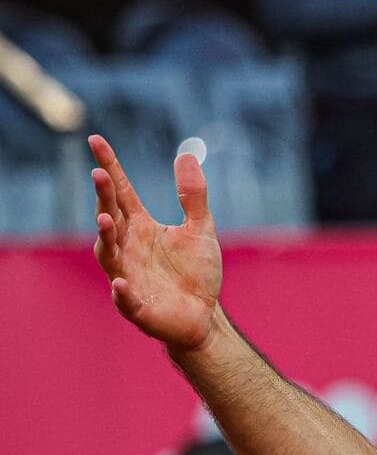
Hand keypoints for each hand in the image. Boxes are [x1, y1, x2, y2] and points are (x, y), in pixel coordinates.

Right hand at [90, 135, 222, 354]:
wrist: (203, 315)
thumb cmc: (196, 272)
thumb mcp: (200, 229)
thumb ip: (192, 196)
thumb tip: (186, 155)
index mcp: (140, 227)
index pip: (120, 192)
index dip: (109, 166)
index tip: (96, 139)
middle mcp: (128, 248)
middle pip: (110, 217)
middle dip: (104, 198)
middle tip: (100, 174)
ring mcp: (128, 276)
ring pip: (109, 255)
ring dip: (105, 238)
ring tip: (105, 220)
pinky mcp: (137, 306)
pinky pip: (125, 298)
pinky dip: (122, 291)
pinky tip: (121, 283)